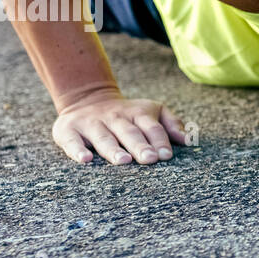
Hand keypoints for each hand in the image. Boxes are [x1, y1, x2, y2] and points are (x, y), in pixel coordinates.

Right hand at [52, 89, 187, 164]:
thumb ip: (170, 124)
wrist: (86, 97)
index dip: (159, 140)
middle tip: (149, 159)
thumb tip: (189, 139)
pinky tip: (85, 160)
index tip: (166, 155)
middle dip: (140, 146)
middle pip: (130, 133)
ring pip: (104, 138)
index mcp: (137, 114)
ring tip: (123, 160)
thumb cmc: (127, 114)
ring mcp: (91, 123)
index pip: (152, 127)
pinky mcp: (68, 130)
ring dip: (113, 149)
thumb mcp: (151, 111)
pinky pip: (72, 141)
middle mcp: (115, 118)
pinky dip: (77, 150)